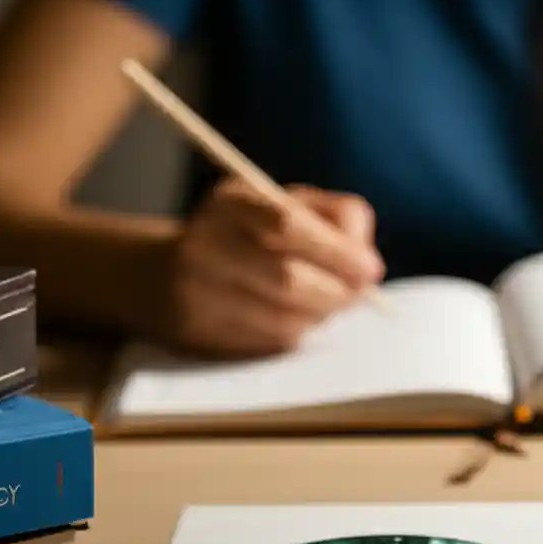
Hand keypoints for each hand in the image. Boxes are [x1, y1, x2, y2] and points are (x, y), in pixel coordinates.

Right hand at [159, 177, 384, 355]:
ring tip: (327, 304)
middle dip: (336, 292)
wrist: (171, 274)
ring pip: (282, 318)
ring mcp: (197, 292)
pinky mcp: (201, 332)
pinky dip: (297, 332)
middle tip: (358, 295)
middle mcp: (206, 245)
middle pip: (287, 278)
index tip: (371, 269)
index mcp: (231, 202)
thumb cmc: (252, 234)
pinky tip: (295, 317)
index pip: (286, 223)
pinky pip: (268, 341)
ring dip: (320, 316)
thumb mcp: (288, 204)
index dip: (337, 251)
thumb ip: (337, 218)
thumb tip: (367, 265)